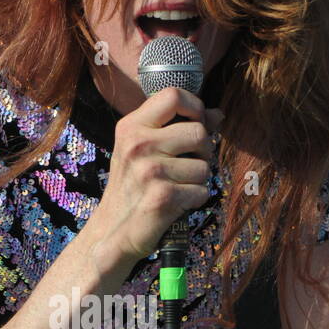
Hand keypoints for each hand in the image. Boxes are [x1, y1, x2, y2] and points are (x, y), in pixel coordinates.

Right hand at [91, 87, 222, 265]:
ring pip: (204, 166)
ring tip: (179, 186)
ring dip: (199, 180)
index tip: (196, 122)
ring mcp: (150, 171)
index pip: (173, 96)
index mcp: (131, 127)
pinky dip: (196, 200)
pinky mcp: (163, 197)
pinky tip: (178, 203)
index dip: (195, 107)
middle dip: (204, 151)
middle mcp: (138, 145)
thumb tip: (217, 115)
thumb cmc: (131, 188)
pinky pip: (202, 191)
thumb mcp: (142, 151)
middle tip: (190, 164)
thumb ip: (175, 128)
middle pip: (199, 131)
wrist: (111, 232)